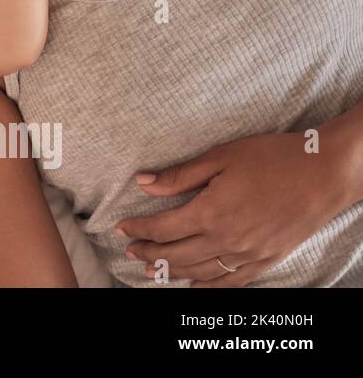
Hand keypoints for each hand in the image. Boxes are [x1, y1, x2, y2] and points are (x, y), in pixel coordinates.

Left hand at [116, 132, 354, 286]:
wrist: (323, 174)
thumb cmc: (271, 159)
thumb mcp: (220, 158)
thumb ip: (179, 176)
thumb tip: (142, 182)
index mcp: (210, 213)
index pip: (162, 228)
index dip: (138, 229)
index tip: (121, 228)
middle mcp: (226, 240)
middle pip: (175, 254)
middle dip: (148, 252)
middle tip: (130, 250)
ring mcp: (247, 254)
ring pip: (199, 271)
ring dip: (172, 271)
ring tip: (152, 268)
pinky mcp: (266, 260)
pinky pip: (230, 282)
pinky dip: (207, 285)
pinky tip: (194, 284)